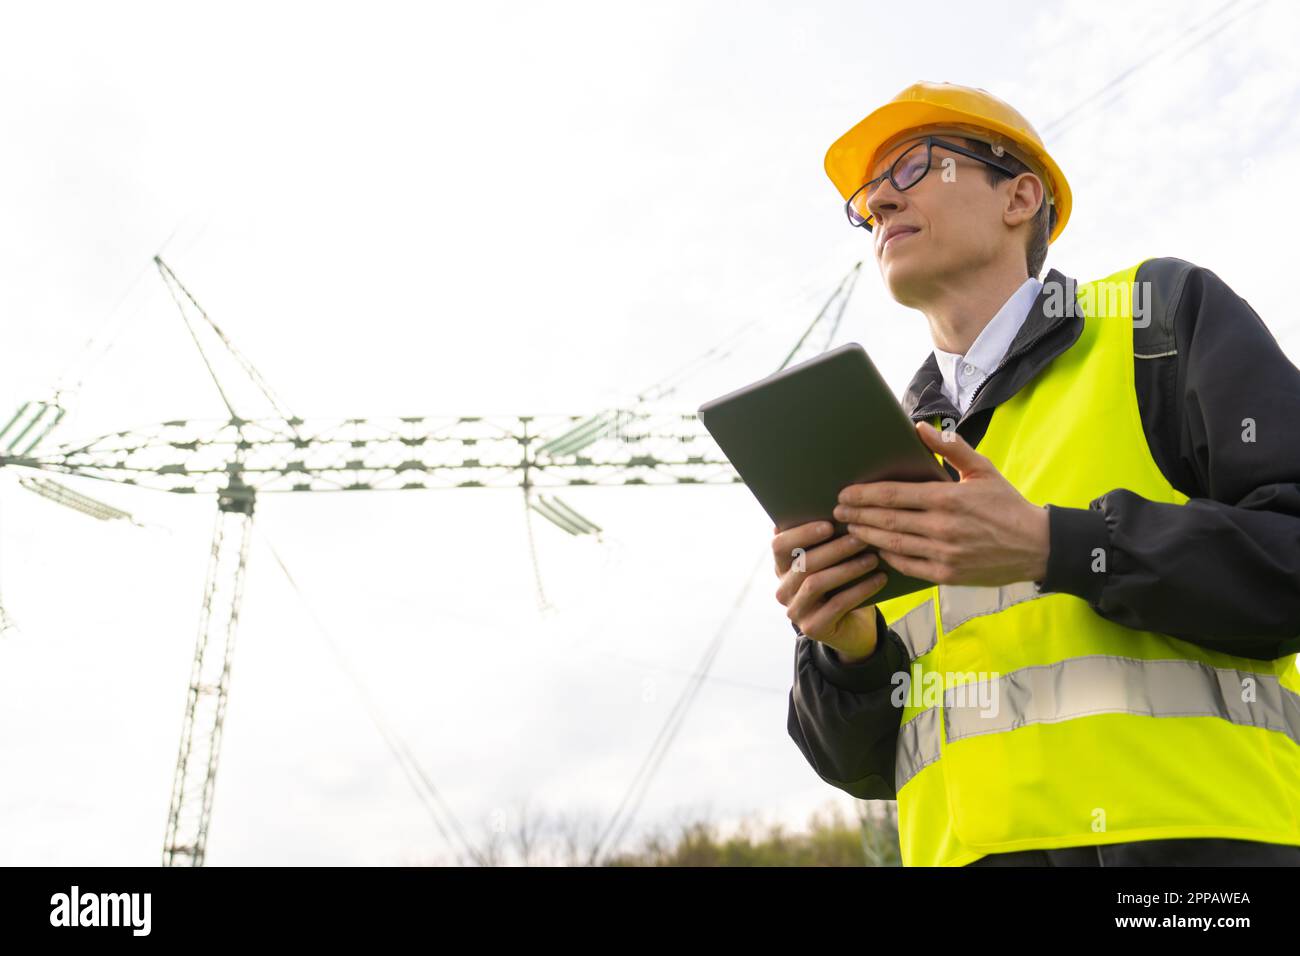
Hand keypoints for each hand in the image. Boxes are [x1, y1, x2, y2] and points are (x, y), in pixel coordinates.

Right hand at [771, 519, 885, 658]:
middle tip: (861, 538)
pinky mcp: (812, 628)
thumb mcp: (832, 562)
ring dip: (847, 568)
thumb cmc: (842, 585)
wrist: (853, 628)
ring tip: (873, 558)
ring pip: (816, 583)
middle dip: (834, 549)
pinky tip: (879, 579)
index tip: (829, 524)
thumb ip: (827, 542)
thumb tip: (844, 511)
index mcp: (782, 567)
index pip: (779, 545)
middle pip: (802, 564)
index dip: (801, 533)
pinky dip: (859, 590)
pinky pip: (836, 605)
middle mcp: (783, 589)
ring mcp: (795, 611)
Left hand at [832, 420, 1049, 587]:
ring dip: (866, 535)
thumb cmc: (1007, 504)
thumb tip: (920, 427)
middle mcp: (942, 527)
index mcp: (948, 498)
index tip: (845, 492)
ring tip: (848, 528)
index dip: (864, 494)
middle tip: (837, 509)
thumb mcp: (983, 469)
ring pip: (893, 544)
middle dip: (857, 514)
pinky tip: (876, 549)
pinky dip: (888, 557)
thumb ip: (951, 447)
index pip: (894, 495)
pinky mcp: (947, 575)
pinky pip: (908, 565)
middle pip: (887, 520)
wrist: (1037, 546)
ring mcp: (944, 553)